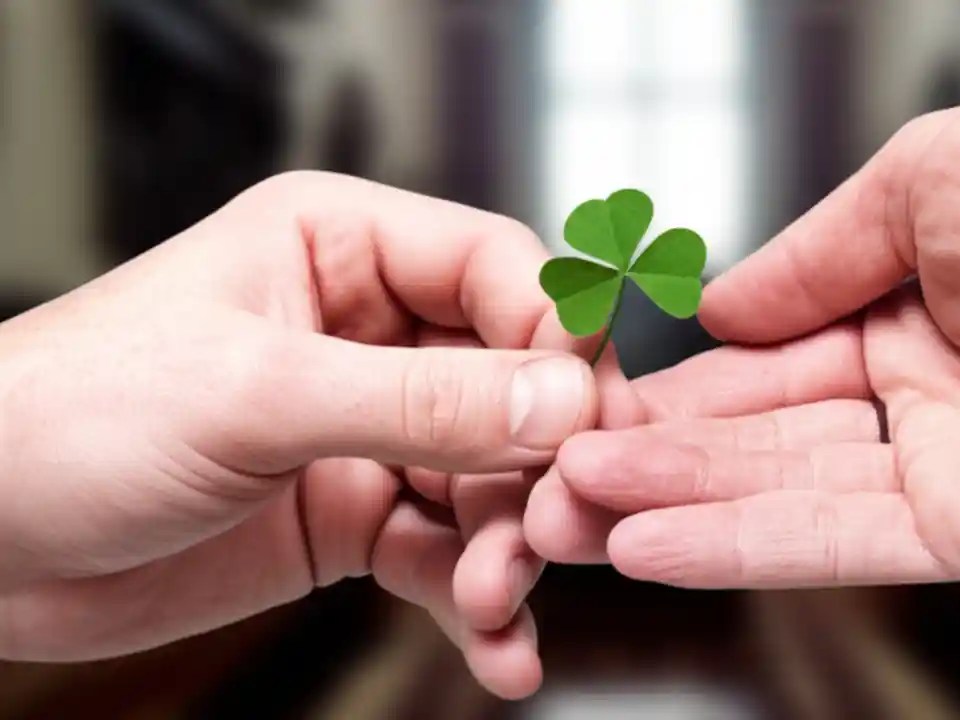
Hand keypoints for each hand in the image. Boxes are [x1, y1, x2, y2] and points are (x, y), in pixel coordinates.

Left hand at [0, 172, 623, 698]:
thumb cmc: (69, 416)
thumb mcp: (256, 395)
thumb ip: (420, 401)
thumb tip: (560, 400)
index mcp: (342, 250)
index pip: (499, 271)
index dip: (558, 339)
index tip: (590, 419)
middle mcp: (370, 333)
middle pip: (512, 385)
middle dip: (538, 465)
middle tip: (548, 532)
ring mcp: (367, 428)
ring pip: (490, 478)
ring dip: (508, 546)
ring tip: (494, 602)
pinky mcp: (354, 513)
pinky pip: (445, 551)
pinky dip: (476, 600)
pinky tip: (498, 651)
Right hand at [526, 80, 959, 587]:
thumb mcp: (907, 191)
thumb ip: (804, 263)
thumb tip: (715, 309)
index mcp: (894, 322)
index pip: (755, 370)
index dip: (669, 391)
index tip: (583, 403)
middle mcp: (910, 404)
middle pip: (753, 446)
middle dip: (646, 464)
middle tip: (547, 479)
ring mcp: (939, 471)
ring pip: (778, 498)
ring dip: (671, 508)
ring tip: (571, 514)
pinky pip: (838, 539)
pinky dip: (741, 545)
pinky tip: (654, 543)